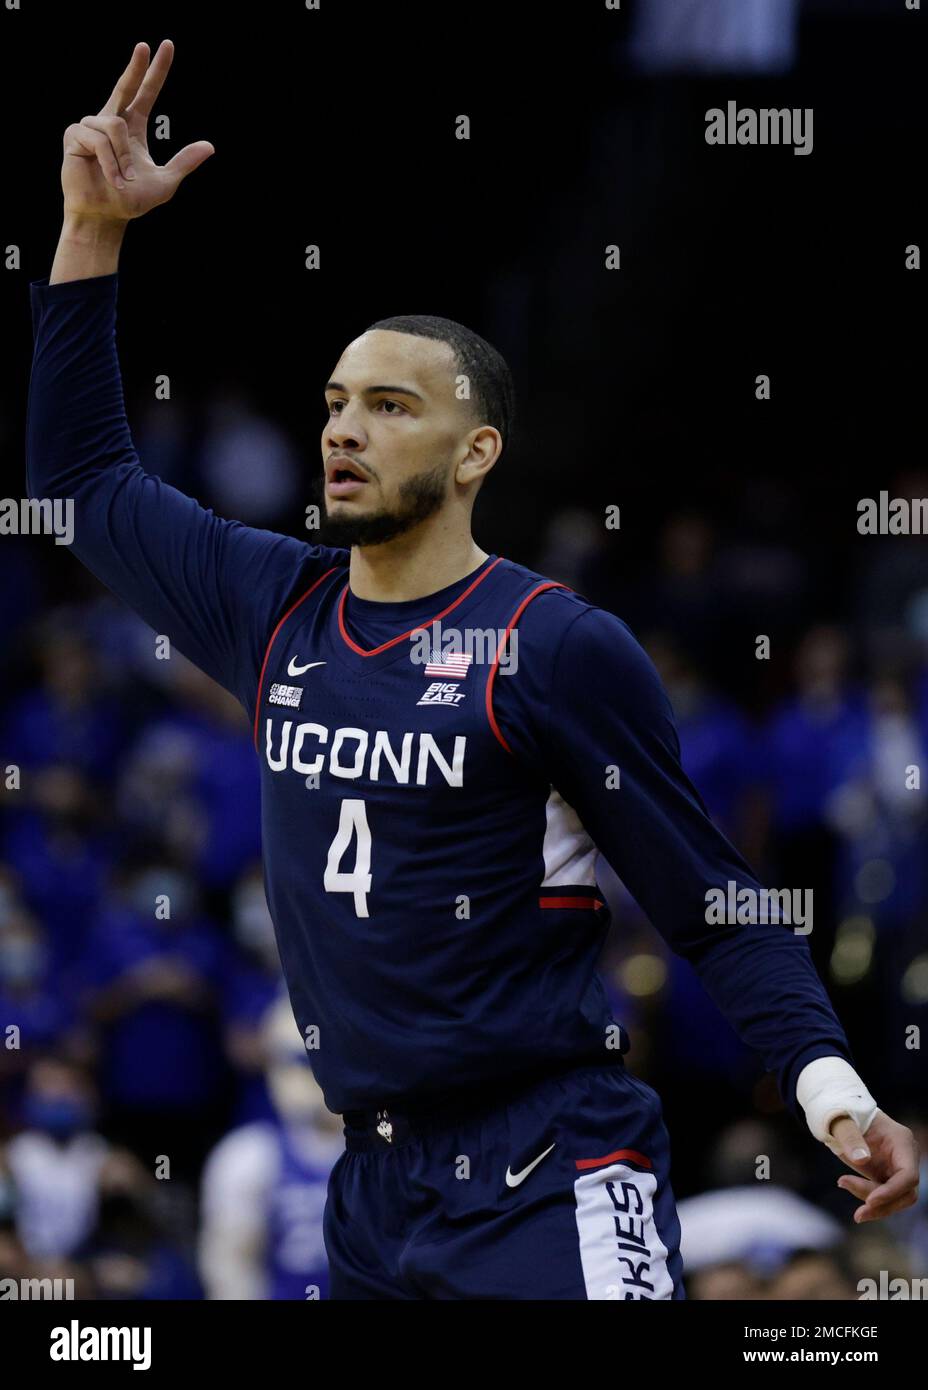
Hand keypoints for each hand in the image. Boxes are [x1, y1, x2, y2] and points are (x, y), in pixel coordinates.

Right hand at [60, 39, 212, 223]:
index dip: (156, 72)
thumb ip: (184, 162)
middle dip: (136, 67)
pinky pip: (99, 139)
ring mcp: (91, 126)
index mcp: (133, 127)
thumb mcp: (165, 182)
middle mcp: (111, 121)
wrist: (106, 217)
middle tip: (145, 46)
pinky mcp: (75, 135)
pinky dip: (111, 163)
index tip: (165, 46)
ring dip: (123, 158)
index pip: (146, 93)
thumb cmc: (130, 201)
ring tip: (124, 180)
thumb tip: (210, 146)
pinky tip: (113, 179)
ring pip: (115, 125)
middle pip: (125, 86)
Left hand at [831, 1109, 919, 1223]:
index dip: (892, 1191)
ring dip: (877, 1208)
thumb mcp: (842, 1122)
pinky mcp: (888, 1178)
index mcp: (901, 1140)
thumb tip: (861, 1159)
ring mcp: (899, 1168)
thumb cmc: (843, 1116)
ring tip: (856, 1213)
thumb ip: (850, 1137)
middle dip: (883, 1204)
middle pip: (906, 1191)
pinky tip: (856, 1204)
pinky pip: (886, 1198)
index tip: (870, 1201)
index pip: (908, 1174)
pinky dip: (872, 1204)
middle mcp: (906, 1156)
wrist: (843, 1119)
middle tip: (858, 1214)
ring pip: (897, 1199)